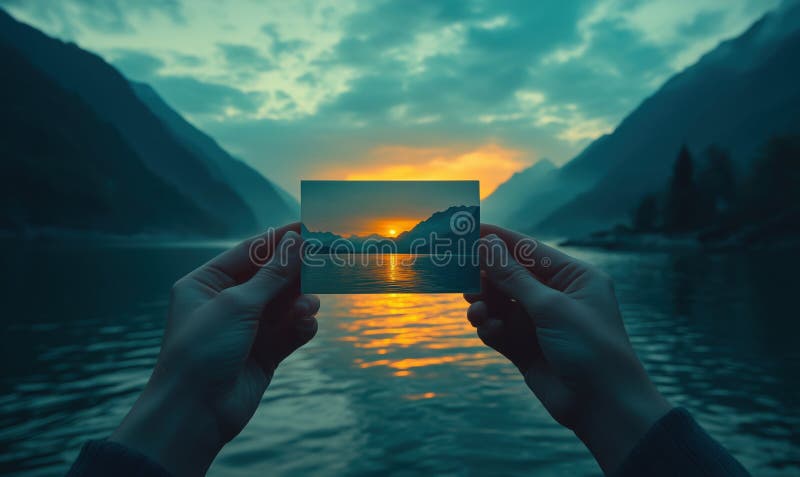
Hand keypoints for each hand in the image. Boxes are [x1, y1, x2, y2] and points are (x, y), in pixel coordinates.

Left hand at [111, 225, 318, 475]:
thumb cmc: (202, 351)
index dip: (280, 240)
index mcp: (206, 284)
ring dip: (300, 302)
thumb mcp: (237, 304)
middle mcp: (226, 304)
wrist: (194, 414)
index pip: (250, 252)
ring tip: (309, 306)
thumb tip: (296, 240)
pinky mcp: (263, 354)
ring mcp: (246, 330)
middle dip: (296, 272)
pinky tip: (305, 327)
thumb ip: (273, 274)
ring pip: (285, 305)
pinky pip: (290, 331)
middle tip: (326, 260)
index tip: (310, 228)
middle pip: (271, 278)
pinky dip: (300, 327)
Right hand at [464, 225, 670, 473]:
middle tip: (461, 277)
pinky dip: (490, 328)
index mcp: (573, 277)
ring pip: (500, 304)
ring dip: (485, 306)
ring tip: (477, 312)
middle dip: (486, 278)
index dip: (498, 240)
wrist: (603, 408)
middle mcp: (556, 297)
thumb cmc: (590, 348)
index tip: (466, 231)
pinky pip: (499, 329)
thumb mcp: (551, 307)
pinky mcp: (527, 348)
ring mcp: (540, 324)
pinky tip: (489, 332)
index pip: (528, 250)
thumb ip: (514, 277)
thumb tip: (488, 244)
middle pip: (510, 277)